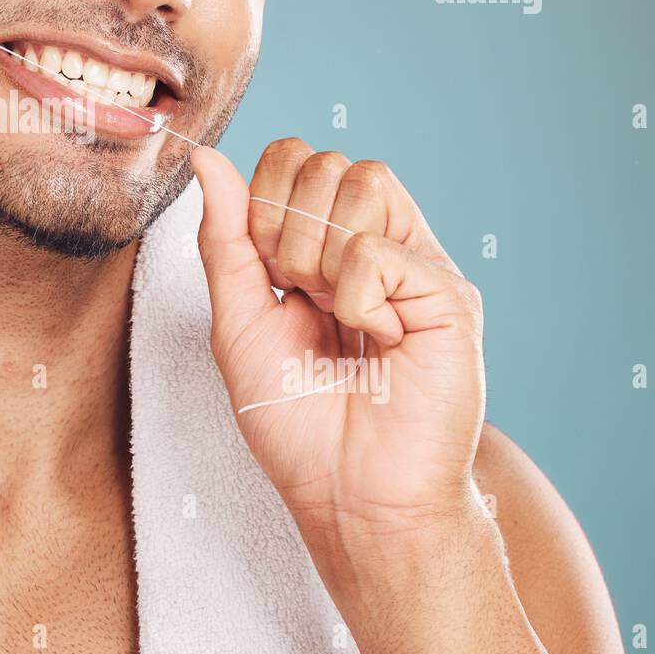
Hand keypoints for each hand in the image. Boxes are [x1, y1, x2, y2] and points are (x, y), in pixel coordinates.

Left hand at [191, 140, 486, 550]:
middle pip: (324, 160)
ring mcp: (417, 262)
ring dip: (321, 256)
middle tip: (299, 299)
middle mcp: (377, 242)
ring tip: (335, 316)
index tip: (268, 275)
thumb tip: (206, 158)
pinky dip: (356, 298)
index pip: (293, 158)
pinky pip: (377, 248)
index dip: (262, 201)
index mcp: (327, 244)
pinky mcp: (449, 293)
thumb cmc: (297, 421)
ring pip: (362, 179)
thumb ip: (224, 238)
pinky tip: (375, 339)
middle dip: (286, 229)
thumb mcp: (237, 320)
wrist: (348, 495)